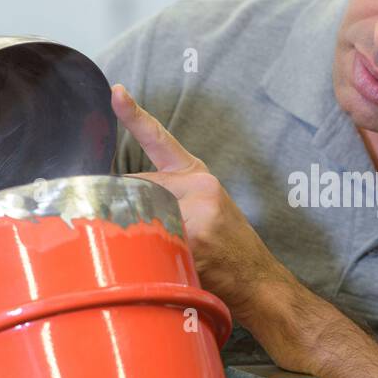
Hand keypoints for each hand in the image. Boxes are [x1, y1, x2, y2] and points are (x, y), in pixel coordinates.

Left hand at [109, 84, 296, 322]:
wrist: (262, 284)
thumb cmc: (230, 254)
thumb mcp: (207, 214)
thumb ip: (173, 201)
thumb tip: (125, 205)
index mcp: (199, 177)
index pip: (160, 141)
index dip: (134, 116)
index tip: (115, 92)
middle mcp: (200, 186)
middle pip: (137, 189)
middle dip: (127, 212)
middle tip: (142, 241)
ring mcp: (198, 209)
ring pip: (141, 215)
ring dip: (138, 239)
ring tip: (165, 260)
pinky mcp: (196, 234)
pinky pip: (154, 241)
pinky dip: (152, 258)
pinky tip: (173, 270)